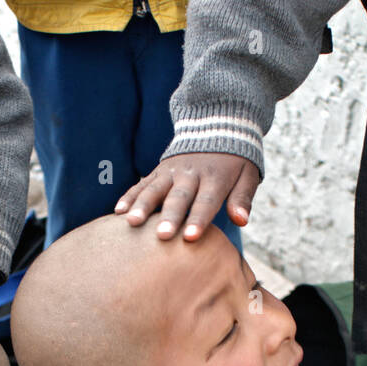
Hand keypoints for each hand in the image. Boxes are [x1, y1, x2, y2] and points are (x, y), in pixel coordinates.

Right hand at [115, 152, 259, 241]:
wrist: (216, 126)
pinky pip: (142, 184)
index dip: (198, 219)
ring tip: (132, 223)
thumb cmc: (234, 162)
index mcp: (215, 178)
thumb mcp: (247, 175)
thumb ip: (243, 198)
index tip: (190, 238)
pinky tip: (119, 212)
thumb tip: (241, 220)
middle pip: (178, 198)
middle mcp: (190, 174)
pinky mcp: (158, 171)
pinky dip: (130, 196)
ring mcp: (171, 172)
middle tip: (161, 236)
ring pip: (155, 189)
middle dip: (169, 217)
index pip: (206, 201)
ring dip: (142, 206)